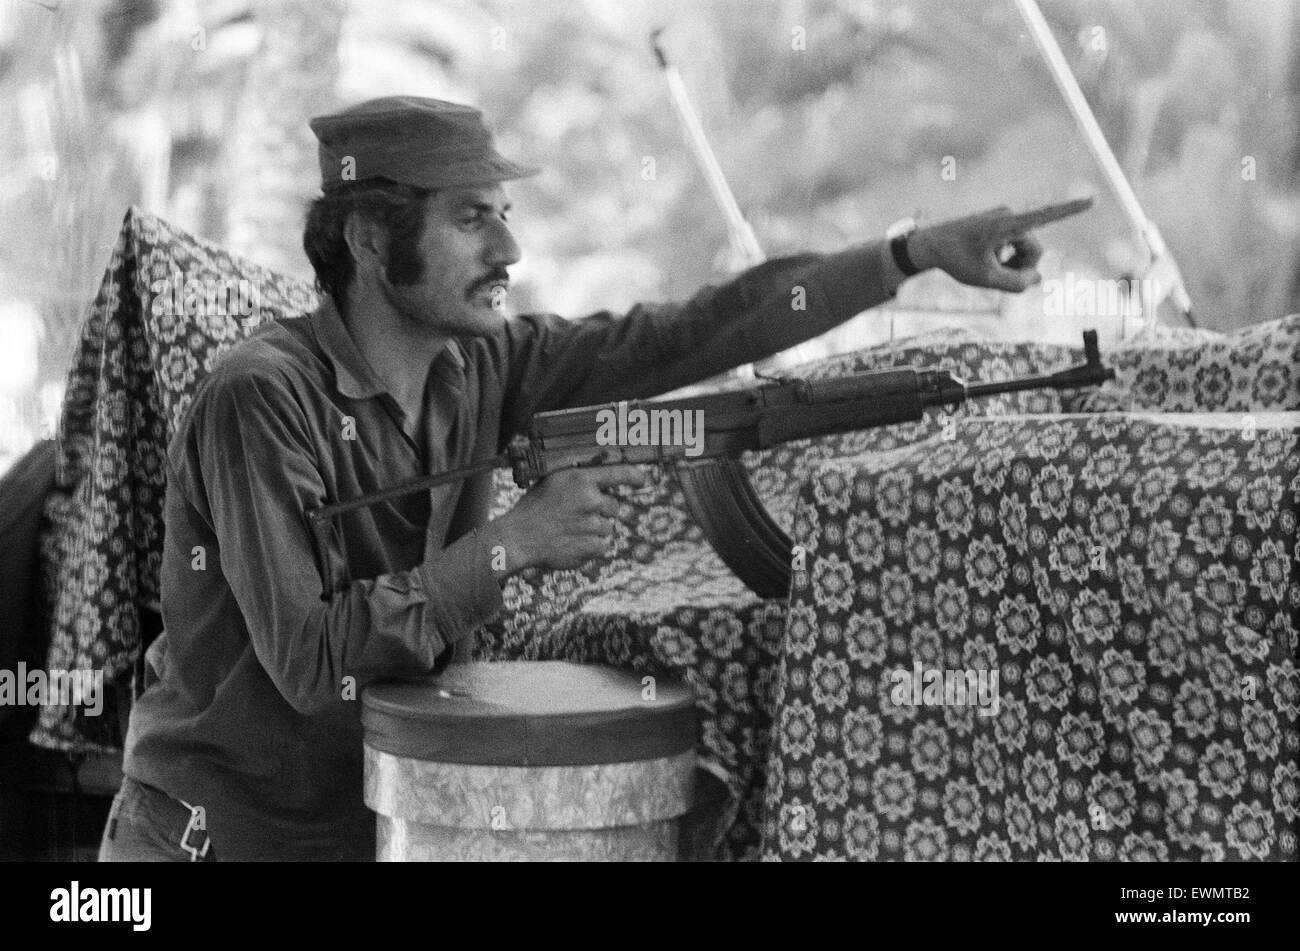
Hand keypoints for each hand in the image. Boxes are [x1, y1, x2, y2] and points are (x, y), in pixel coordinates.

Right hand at [487, 465, 648, 572]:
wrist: (518, 538)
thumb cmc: (533, 509)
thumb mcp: (552, 482)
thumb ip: (578, 480)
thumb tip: (602, 481)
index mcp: (579, 480)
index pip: (617, 473)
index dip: (634, 476)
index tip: (643, 480)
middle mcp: (590, 499)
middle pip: (614, 506)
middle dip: (602, 512)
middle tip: (577, 516)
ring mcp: (592, 524)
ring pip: (609, 527)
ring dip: (595, 530)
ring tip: (570, 531)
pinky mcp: (592, 546)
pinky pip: (604, 545)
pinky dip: (592, 546)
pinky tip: (573, 543)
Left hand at [907, 196, 1093, 292]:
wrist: (931, 245)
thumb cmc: (956, 261)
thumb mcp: (985, 279)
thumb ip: (1016, 285)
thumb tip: (1039, 280)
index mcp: (1006, 225)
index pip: (1044, 216)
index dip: (1070, 210)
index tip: (1092, 199)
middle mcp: (1010, 216)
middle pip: (1035, 251)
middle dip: (1022, 268)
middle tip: (998, 277)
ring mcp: (1007, 218)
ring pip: (1026, 250)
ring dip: (1013, 265)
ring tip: (990, 268)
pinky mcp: (1003, 223)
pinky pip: (1017, 245)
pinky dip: (1007, 257)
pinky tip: (988, 260)